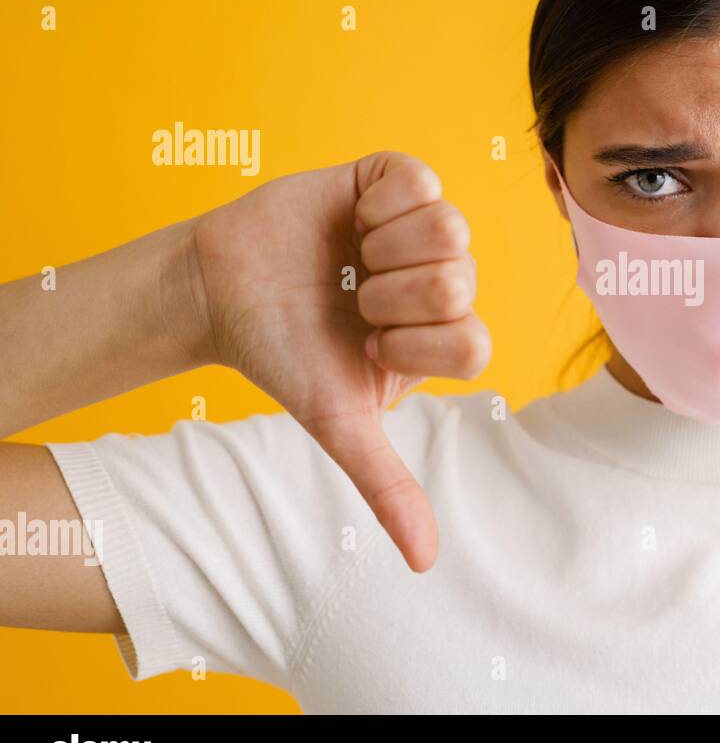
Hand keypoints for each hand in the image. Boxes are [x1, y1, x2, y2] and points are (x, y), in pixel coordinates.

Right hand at [187, 150, 489, 571]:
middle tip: (353, 301)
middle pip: (459, 283)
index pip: (473, 344)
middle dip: (388, 299)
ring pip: (449, 229)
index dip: (410, 346)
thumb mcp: (339, 422)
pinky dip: (376, 205)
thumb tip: (423, 563)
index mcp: (447, 337)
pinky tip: (351, 221)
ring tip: (352, 262)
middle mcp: (448, 282)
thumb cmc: (286, 356)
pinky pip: (419, 180)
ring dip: (381, 252)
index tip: (367, 345)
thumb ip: (387, 486)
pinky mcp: (396, 179)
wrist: (222, 293)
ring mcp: (426, 227)